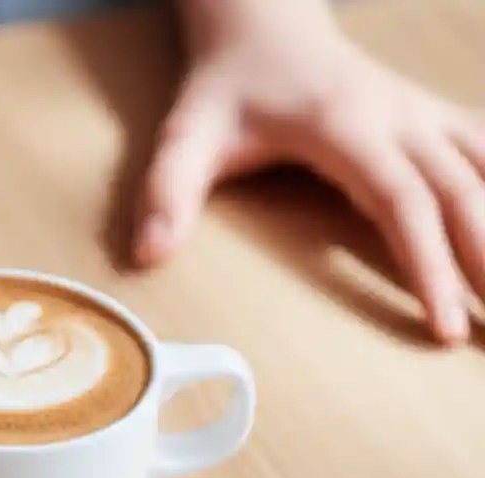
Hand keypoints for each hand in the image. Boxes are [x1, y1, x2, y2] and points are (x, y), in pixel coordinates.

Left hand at [135, 17, 484, 344]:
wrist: (262, 24)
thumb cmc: (226, 86)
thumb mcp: (186, 135)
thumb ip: (167, 192)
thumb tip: (148, 256)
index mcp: (344, 126)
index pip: (402, 202)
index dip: (428, 264)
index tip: (445, 324)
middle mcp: (398, 117)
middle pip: (464, 193)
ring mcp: (422, 113)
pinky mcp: (433, 117)